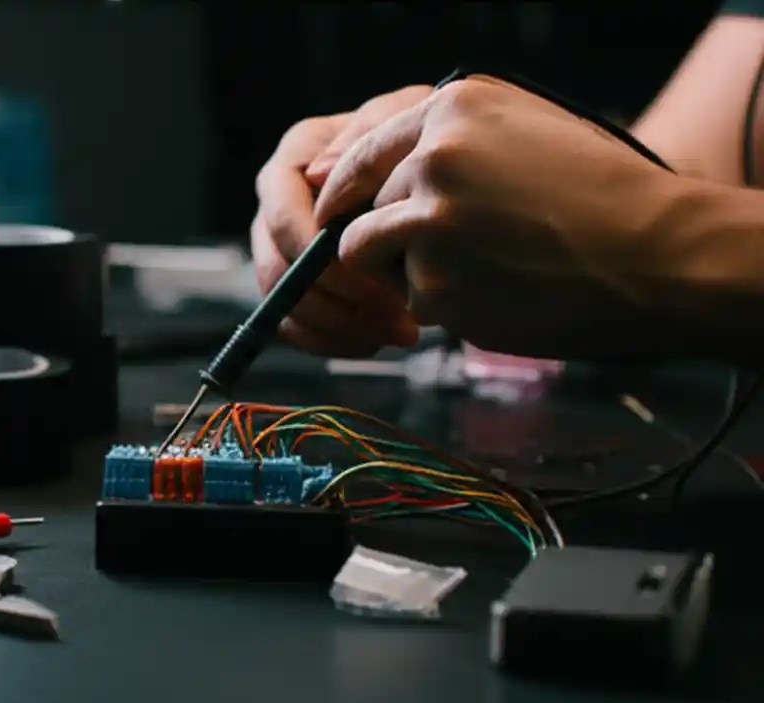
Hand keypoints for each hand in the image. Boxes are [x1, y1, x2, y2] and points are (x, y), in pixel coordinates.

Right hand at [251, 87, 428, 357]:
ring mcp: (284, 246)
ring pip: (284, 304)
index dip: (321, 255)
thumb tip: (318, 178)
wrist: (445, 174)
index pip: (283, 217)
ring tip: (397, 332)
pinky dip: (331, 342)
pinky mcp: (297, 284)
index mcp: (295, 158)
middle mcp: (279, 203)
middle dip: (334, 301)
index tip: (376, 276)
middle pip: (278, 268)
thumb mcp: (407, 120)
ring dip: (338, 327)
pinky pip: (294, 326)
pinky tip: (375, 340)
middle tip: (395, 318)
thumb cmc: (426, 140)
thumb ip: (366, 137)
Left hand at [313, 76, 688, 358]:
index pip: (361, 153)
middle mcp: (433, 161)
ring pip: (374, 258)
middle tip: (462, 248)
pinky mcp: (437, 286)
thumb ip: (439, 138)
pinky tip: (502, 291)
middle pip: (363, 211)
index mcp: (452, 111)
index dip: (344, 190)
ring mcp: (431, 226)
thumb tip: (333, 175)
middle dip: (395, 236)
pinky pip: (413, 300)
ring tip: (479, 267)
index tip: (340, 212)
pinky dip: (447, 304)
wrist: (656, 255)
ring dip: (408, 270)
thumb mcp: (523, 126)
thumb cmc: (598, 193)